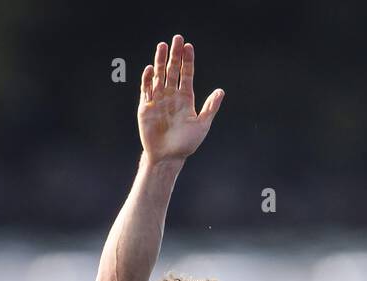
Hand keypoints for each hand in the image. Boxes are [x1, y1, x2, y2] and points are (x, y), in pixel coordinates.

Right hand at [138, 35, 222, 163]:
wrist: (167, 157)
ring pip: (159, 76)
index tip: (188, 46)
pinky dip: (147, 79)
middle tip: (177, 38)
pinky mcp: (145, 107)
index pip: (186, 74)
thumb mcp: (201, 125)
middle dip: (174, 55)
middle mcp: (171, 96)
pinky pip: (146, 89)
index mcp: (185, 98)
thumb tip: (221, 91)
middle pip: (173, 70)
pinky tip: (150, 68)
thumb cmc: (186, 144)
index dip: (188, 60)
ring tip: (162, 46)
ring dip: (159, 61)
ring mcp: (158, 100)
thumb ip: (210, 108)